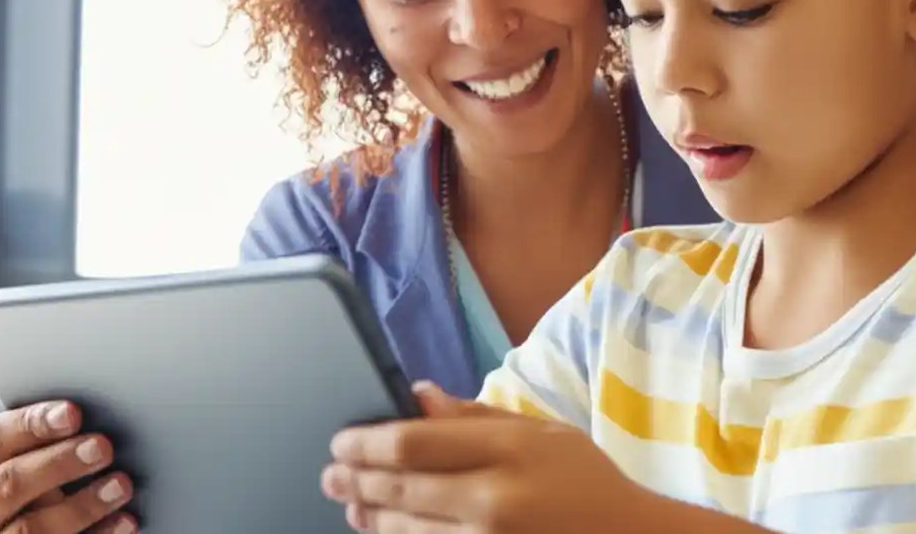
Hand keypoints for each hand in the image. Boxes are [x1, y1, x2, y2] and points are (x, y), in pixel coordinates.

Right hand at [0, 401, 135, 533]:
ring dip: (83, 504)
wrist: (13, 532)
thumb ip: (34, 442)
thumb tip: (81, 415)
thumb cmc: (21, 486)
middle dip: (59, 463)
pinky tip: (125, 520)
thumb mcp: (14, 462)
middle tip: (103, 446)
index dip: (32, 424)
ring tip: (121, 485)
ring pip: (31, 529)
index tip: (72, 413)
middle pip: (8, 485)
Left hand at [321, 383, 650, 532]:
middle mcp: (495, 500)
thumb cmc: (585, 481)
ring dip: (369, 517)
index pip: (415, 443)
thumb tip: (418, 395)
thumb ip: (475, 415)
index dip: (367, 442)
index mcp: (509, 450)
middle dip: (356, 481)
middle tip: (330, 475)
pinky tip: (384, 532)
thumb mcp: (541, 431)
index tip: (342, 440)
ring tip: (349, 504)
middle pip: (402, 489)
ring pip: (407, 531)